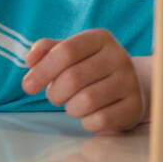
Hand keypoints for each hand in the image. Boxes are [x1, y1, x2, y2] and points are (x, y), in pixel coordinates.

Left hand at [22, 29, 146, 133]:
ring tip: (74, 105)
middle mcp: (119, 57)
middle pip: (72, 78)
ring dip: (71, 109)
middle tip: (55, 97)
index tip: (27, 86)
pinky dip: (87, 122)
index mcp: (100, 39)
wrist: (130, 87)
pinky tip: (91, 115)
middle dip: (55, 94)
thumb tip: (30, 60)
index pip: (66, 51)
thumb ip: (47, 51)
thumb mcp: (71, 54)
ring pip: (86, 101)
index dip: (42, 70)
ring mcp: (130, 82)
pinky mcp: (134, 106)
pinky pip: (99, 120)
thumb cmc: (90, 69)